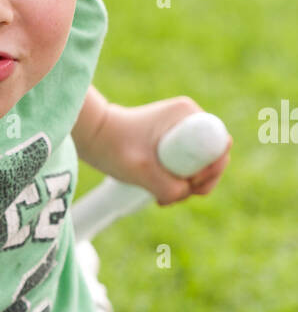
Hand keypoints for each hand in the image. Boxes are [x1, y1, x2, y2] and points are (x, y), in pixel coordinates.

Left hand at [98, 96, 232, 205]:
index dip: (212, 168)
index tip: (191, 183)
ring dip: (188, 187)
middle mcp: (189, 119)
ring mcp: (182, 131)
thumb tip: (184, 194)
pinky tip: (162, 195)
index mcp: (188, 114)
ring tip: (162, 197)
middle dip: (200, 182)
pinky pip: (188, 168)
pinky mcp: (173, 144)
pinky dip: (179, 184)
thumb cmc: (112, 145)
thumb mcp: (140, 169)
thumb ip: (166, 185)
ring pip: (201, 166)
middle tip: (175, 195)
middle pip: (213, 157)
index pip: (219, 144)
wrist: (91, 136)